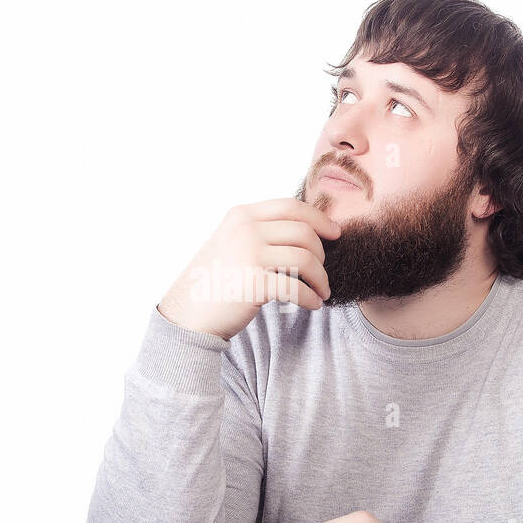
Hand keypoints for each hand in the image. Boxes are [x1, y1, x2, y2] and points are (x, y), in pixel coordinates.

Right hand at [157, 198, 340, 340]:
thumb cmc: (214, 281)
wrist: (187, 315)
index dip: (319, 219)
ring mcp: (249, 255)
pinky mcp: (254, 284)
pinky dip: (311, 298)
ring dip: (321, 279)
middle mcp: (245, 230)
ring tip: (322, 292)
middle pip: (304, 232)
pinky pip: (298, 288)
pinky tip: (312, 305)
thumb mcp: (230, 241)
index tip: (335, 233)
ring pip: (306, 259)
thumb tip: (306, 229)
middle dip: (322, 254)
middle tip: (322, 272)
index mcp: (241, 216)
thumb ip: (259, 230)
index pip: (291, 207)